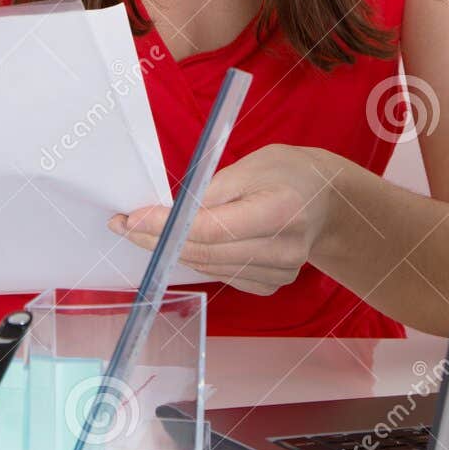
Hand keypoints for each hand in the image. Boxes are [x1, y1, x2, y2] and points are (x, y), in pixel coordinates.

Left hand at [108, 143, 345, 294]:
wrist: (325, 199)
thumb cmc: (285, 172)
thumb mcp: (249, 165)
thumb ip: (210, 191)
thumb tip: (168, 215)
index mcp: (281, 211)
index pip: (211, 228)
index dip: (166, 227)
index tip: (131, 219)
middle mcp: (285, 249)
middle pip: (206, 251)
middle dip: (157, 239)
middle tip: (123, 225)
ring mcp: (281, 272)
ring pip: (209, 266)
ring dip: (171, 251)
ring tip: (142, 231)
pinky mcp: (273, 284)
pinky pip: (222, 275)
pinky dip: (198, 259)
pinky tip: (182, 244)